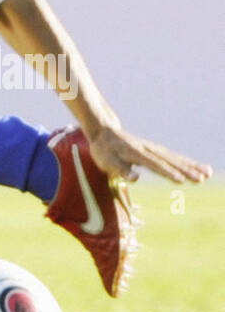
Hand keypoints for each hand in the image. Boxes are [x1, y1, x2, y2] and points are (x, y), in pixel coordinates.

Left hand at [87, 125, 212, 184]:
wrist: (105, 132)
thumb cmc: (104, 150)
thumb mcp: (106, 160)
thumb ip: (120, 169)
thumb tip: (135, 178)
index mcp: (136, 153)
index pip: (154, 164)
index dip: (167, 172)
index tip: (181, 180)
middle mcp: (148, 150)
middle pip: (170, 160)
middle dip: (186, 170)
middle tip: (202, 178)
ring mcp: (154, 149)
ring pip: (175, 158)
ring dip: (192, 166)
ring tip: (208, 174)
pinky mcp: (156, 151)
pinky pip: (174, 157)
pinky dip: (187, 162)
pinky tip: (200, 168)